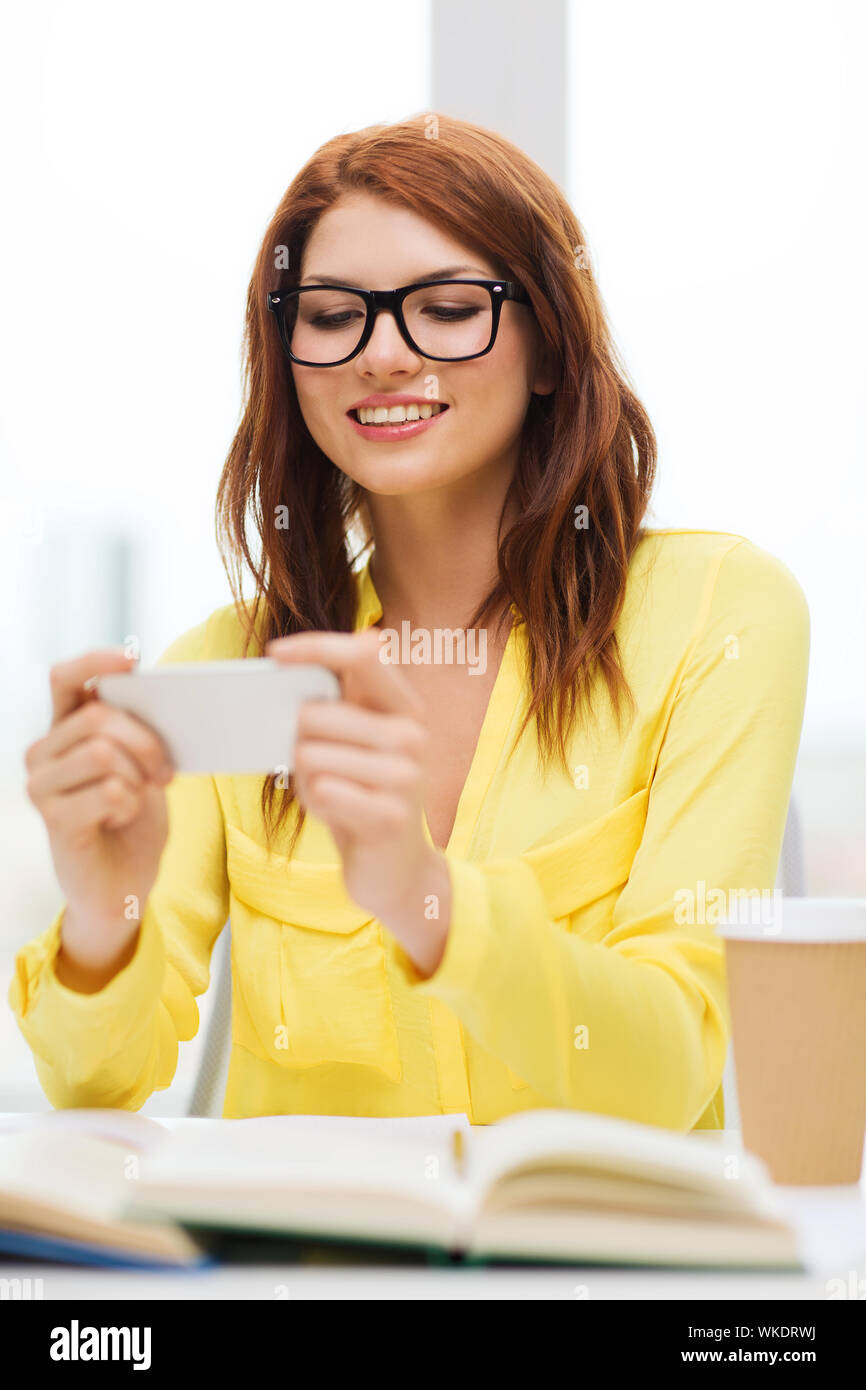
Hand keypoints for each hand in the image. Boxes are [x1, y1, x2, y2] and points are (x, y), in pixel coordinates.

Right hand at [24, 649, 175, 979]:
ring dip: (138, 777)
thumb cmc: (133, 819)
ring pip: (103, 752)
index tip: (133, 657)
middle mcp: (43, 752)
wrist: (125, 884)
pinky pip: (109, 791)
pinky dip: (131, 805)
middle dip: (146, 741)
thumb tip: (158, 697)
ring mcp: (41, 786)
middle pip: (98, 717)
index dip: (96, 660)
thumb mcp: (142, 766)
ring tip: (139, 797)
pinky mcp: (53, 819)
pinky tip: (121, 820)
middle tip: (165, 771)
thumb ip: (136, 731)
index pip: (66, 678)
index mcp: (64, 729)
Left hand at [265, 628, 450, 973]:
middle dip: (296, 738)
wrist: (395, 868)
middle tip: (317, 764)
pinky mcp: (390, 815)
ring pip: (310, 754)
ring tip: (331, 792)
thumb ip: (331, 705)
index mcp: (404, 706)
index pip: (362, 655)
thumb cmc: (359, 794)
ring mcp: (406, 775)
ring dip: (304, 777)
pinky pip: (321, 790)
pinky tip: (335, 812)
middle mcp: (412, 734)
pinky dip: (314, 802)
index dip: (315, 647)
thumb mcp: (349, 744)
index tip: (274, 654)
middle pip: (316, 712)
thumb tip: (287, 669)